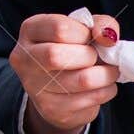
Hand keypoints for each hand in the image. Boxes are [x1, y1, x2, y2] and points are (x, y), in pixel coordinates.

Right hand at [12, 12, 121, 133]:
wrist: (60, 87)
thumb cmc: (73, 49)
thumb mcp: (84, 29)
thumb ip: (100, 24)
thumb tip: (108, 37)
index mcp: (30, 31)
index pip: (59, 28)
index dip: (85, 33)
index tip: (92, 37)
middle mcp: (25, 59)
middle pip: (57, 56)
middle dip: (90, 56)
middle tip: (98, 57)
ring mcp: (35, 87)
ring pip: (81, 80)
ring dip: (105, 75)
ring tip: (108, 71)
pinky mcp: (52, 109)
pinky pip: (89, 99)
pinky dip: (106, 91)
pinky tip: (102, 86)